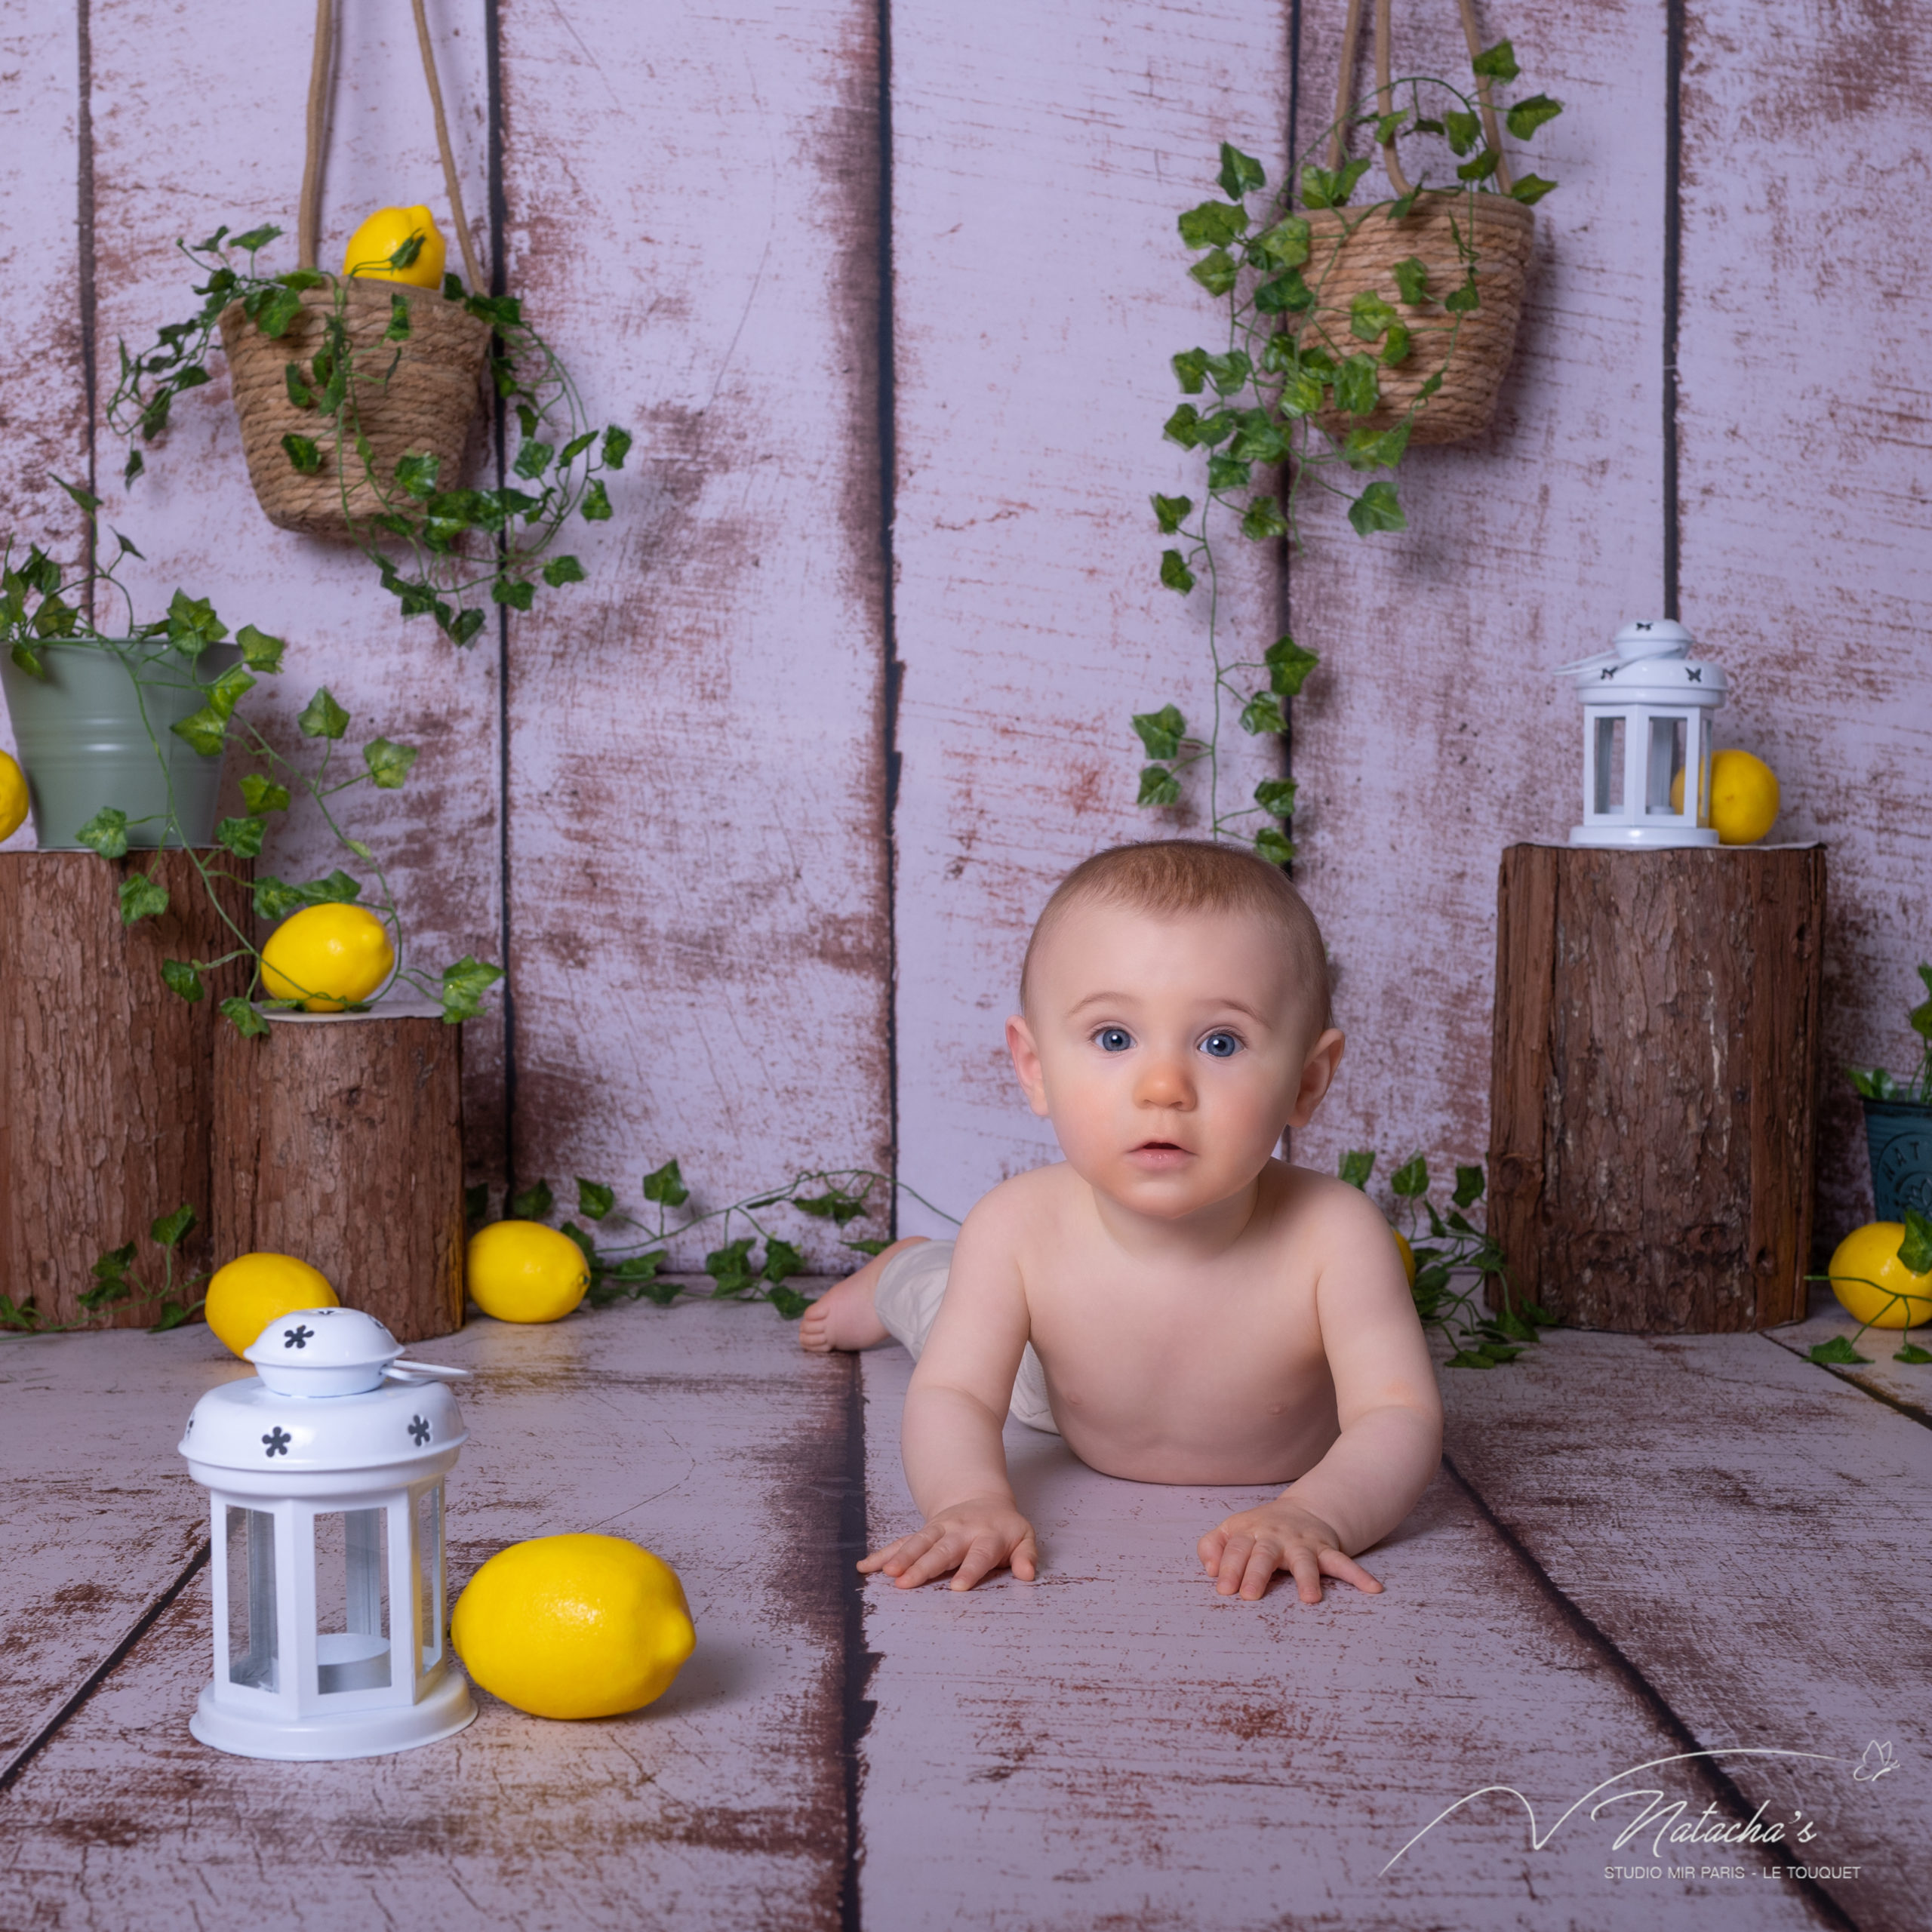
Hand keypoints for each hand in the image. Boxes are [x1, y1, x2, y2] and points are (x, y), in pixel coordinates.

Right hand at [858, 1494, 1038, 1591]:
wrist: (982, 1500)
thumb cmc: (1005, 1529)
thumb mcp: (1024, 1537)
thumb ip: (1027, 1556)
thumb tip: (1027, 1575)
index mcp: (987, 1536)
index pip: (978, 1556)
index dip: (968, 1571)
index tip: (956, 1589)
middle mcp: (960, 1531)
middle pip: (941, 1550)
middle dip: (923, 1566)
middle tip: (905, 1583)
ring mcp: (939, 1529)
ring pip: (918, 1543)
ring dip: (901, 1558)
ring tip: (887, 1573)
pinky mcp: (924, 1532)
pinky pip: (901, 1542)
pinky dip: (883, 1554)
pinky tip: (865, 1567)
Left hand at [1197, 1500, 1383, 1603]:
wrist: (1304, 1512)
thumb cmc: (1260, 1530)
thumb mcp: (1232, 1530)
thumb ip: (1212, 1546)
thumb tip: (1208, 1569)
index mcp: (1250, 1532)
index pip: (1236, 1548)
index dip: (1228, 1567)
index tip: (1224, 1589)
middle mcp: (1275, 1537)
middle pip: (1264, 1554)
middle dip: (1256, 1573)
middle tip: (1250, 1596)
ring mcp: (1302, 1544)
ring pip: (1304, 1560)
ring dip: (1307, 1579)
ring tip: (1310, 1599)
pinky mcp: (1326, 1550)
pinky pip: (1343, 1563)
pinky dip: (1358, 1576)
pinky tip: (1373, 1588)